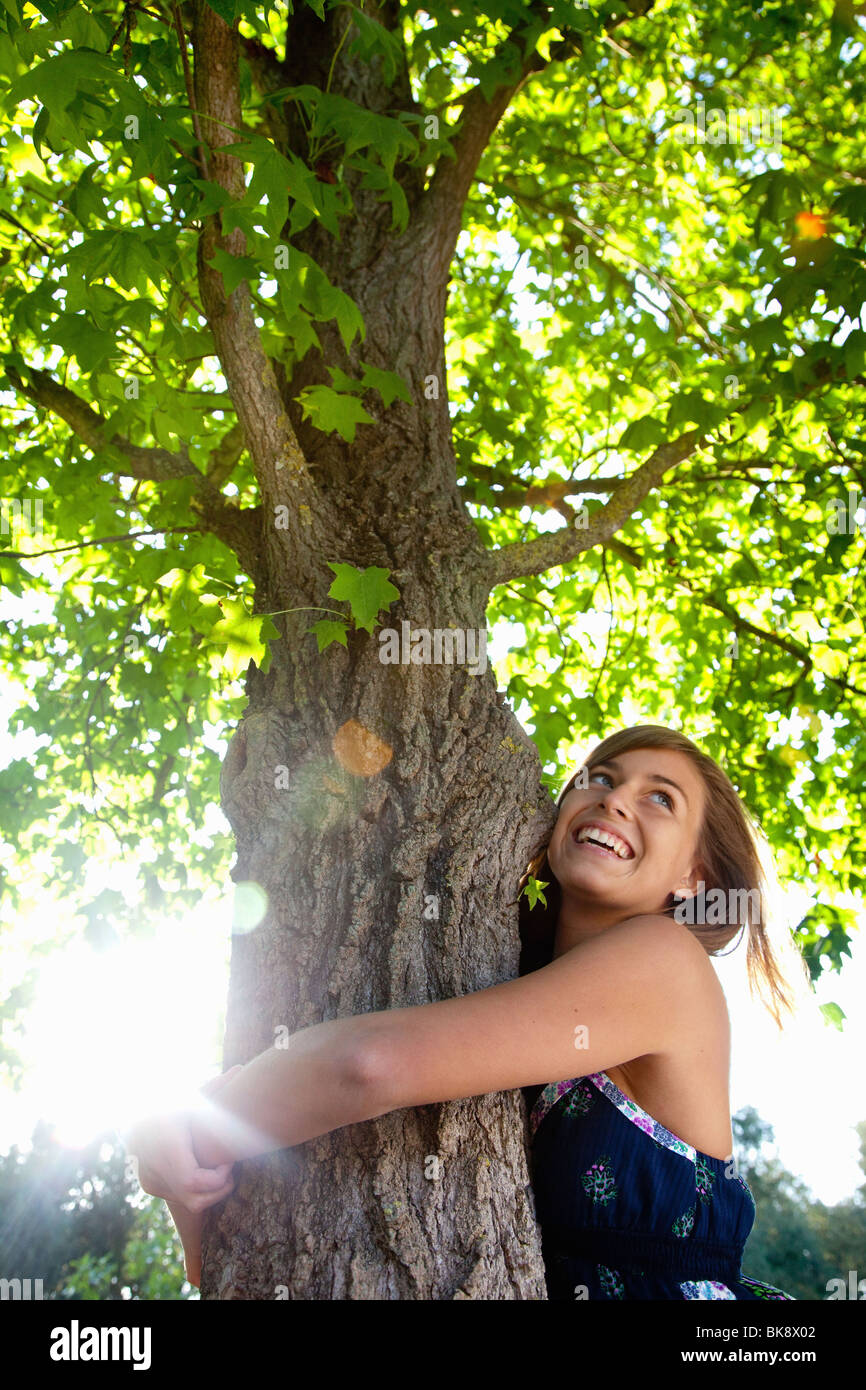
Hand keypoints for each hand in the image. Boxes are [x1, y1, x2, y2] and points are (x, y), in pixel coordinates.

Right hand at [125, 1066, 243, 1211]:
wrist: (133, 1113)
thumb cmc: (170, 1102)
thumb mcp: (192, 1097)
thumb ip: (216, 1088)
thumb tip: (240, 1068)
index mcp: (166, 1146)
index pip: (193, 1181)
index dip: (216, 1178)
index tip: (227, 1162)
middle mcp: (155, 1167)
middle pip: (194, 1198)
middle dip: (218, 1189)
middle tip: (229, 1170)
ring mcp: (150, 1179)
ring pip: (187, 1202)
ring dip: (209, 1193)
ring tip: (219, 1172)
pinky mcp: (150, 1185)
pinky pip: (178, 1196)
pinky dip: (194, 1189)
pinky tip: (203, 1171)